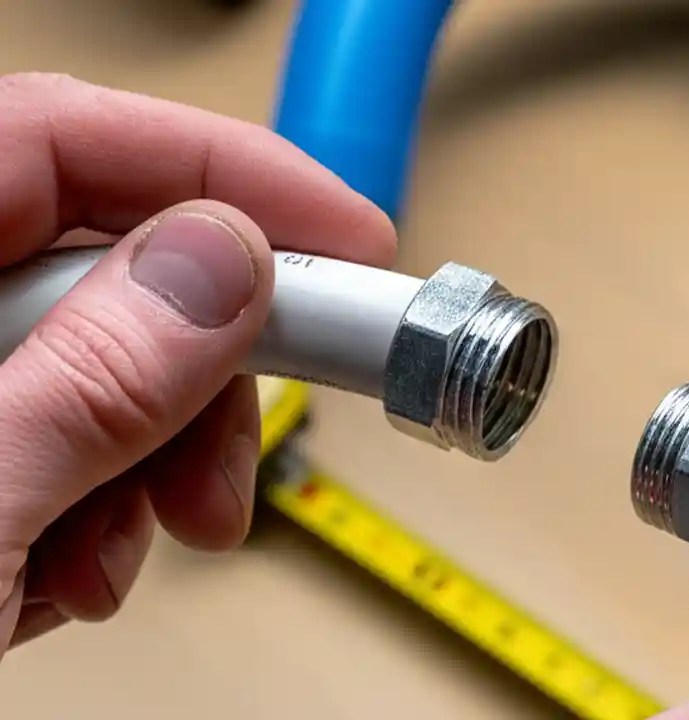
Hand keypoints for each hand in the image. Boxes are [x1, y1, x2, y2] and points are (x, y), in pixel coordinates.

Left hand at [0, 73, 396, 655]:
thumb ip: (87, 384)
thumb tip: (218, 265)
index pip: (47, 142)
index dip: (210, 168)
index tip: (336, 233)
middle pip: (98, 263)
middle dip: (199, 362)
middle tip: (244, 447)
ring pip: (104, 364)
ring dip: (156, 457)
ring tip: (146, 542)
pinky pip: (74, 442)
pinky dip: (107, 509)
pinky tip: (71, 569)